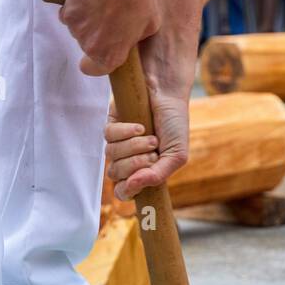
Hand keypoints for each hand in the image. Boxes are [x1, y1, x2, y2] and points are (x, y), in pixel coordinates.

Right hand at [60, 0, 159, 76]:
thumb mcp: (149, 27)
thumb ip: (134, 40)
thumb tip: (128, 40)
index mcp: (110, 56)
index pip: (94, 70)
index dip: (97, 63)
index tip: (102, 51)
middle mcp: (90, 47)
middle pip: (88, 47)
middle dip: (97, 37)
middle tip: (110, 19)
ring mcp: (77, 30)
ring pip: (79, 31)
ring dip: (87, 22)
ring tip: (101, 5)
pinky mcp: (67, 12)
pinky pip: (69, 16)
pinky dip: (76, 10)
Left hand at [104, 33, 194, 200]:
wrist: (168, 93)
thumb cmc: (174, 124)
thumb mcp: (176, 155)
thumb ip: (157, 176)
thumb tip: (133, 187)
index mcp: (144, 171)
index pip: (124, 192)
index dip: (126, 191)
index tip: (135, 184)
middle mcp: (129, 159)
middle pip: (116, 175)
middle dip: (135, 164)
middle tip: (152, 152)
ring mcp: (119, 142)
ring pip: (111, 156)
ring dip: (133, 147)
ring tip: (150, 136)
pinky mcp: (111, 124)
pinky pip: (108, 136)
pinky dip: (125, 132)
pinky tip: (139, 126)